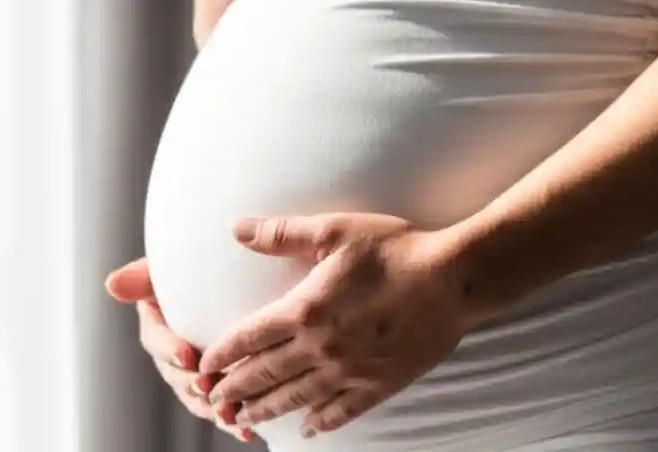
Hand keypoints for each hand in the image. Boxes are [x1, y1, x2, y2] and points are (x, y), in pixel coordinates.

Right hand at [104, 257, 255, 442]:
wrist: (239, 275)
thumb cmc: (202, 260)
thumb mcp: (173, 265)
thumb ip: (145, 275)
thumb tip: (111, 284)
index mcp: (158, 319)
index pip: (156, 337)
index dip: (169, 348)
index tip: (188, 355)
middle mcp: (173, 349)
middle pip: (176, 375)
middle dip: (192, 386)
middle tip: (211, 388)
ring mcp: (195, 369)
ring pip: (198, 396)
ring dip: (212, 410)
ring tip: (231, 418)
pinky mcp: (220, 382)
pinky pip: (222, 405)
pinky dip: (231, 420)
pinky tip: (246, 432)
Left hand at [198, 214, 469, 438]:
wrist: (453, 279)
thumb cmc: (394, 249)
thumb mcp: (334, 231)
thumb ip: (282, 234)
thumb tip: (237, 227)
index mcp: (305, 310)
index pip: (250, 338)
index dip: (223, 354)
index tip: (205, 366)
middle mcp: (322, 347)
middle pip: (266, 374)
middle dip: (236, 389)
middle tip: (213, 401)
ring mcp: (351, 370)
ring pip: (298, 398)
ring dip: (268, 409)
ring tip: (246, 420)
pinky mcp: (380, 383)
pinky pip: (343, 411)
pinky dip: (322, 422)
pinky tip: (309, 430)